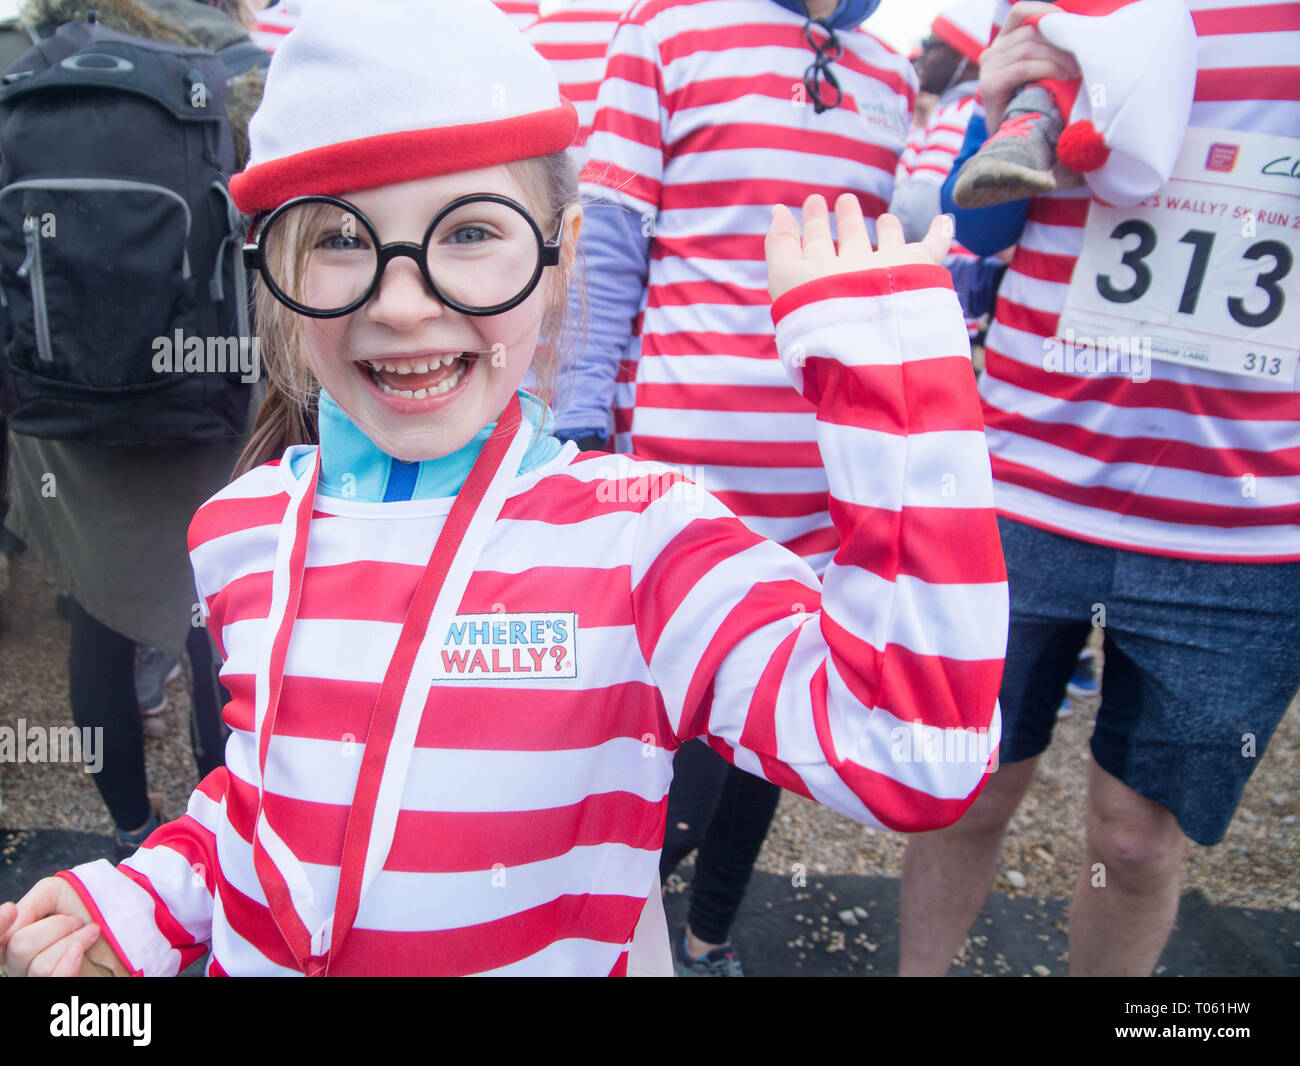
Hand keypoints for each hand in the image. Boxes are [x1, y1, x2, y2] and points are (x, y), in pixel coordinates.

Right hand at [0, 879, 127, 976]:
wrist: (123, 917)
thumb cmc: (86, 904)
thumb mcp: (55, 892)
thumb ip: (28, 907)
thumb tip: (13, 925)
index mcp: (14, 939)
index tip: (10, 910)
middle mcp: (21, 963)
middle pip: (17, 948)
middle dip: (55, 927)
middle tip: (77, 920)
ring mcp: (41, 978)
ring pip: (38, 967)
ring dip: (72, 941)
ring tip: (91, 932)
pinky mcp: (63, 985)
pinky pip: (54, 982)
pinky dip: (67, 965)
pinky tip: (79, 952)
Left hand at [765, 194, 952, 302]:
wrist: (861, 340)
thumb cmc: (817, 310)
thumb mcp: (786, 273)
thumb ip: (779, 242)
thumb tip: (778, 210)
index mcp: (824, 278)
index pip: (817, 244)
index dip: (814, 222)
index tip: (813, 200)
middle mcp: (855, 278)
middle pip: (852, 243)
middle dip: (848, 219)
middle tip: (846, 198)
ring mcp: (887, 276)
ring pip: (888, 248)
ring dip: (888, 230)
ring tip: (886, 218)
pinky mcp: (918, 273)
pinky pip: (932, 250)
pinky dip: (940, 234)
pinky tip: (944, 220)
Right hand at [979, 1, 1080, 130]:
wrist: (1010, 145)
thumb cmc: (1032, 106)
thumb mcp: (1041, 72)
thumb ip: (1048, 51)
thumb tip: (1079, 30)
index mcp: (1004, 43)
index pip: (1021, 12)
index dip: (1045, 11)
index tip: (1072, 23)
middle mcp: (992, 52)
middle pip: (1031, 31)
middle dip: (1061, 41)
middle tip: (1082, 59)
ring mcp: (988, 68)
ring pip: (1029, 47)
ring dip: (1058, 57)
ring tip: (1075, 72)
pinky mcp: (989, 86)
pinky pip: (1022, 68)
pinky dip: (1046, 69)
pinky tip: (1062, 79)